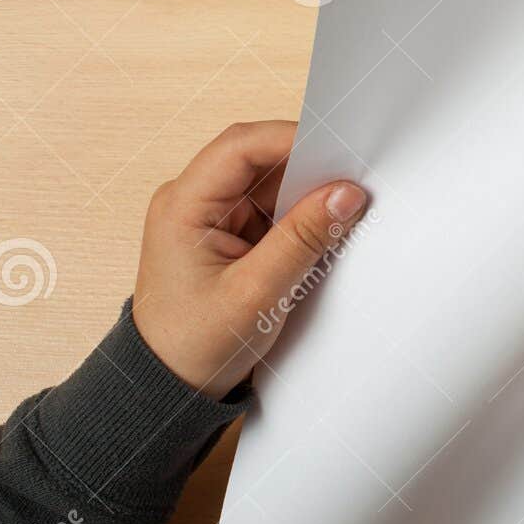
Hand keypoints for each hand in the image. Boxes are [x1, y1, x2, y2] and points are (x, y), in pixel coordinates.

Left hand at [131, 121, 366, 399]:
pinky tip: (328, 229)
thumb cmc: (194, 344)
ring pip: (273, 184)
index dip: (292, 138)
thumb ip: (303, 239)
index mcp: (184, 205)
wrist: (169, 386)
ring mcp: (215, 218)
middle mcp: (195, 201)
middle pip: (261, 159)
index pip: (241, 146)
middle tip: (353, 180)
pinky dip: (303, 216)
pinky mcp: (233, 236)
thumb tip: (347, 193)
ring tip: (345, 210)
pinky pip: (276, 209)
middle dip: (309, 166)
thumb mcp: (257, 293)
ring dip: (309, 193)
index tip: (339, 148)